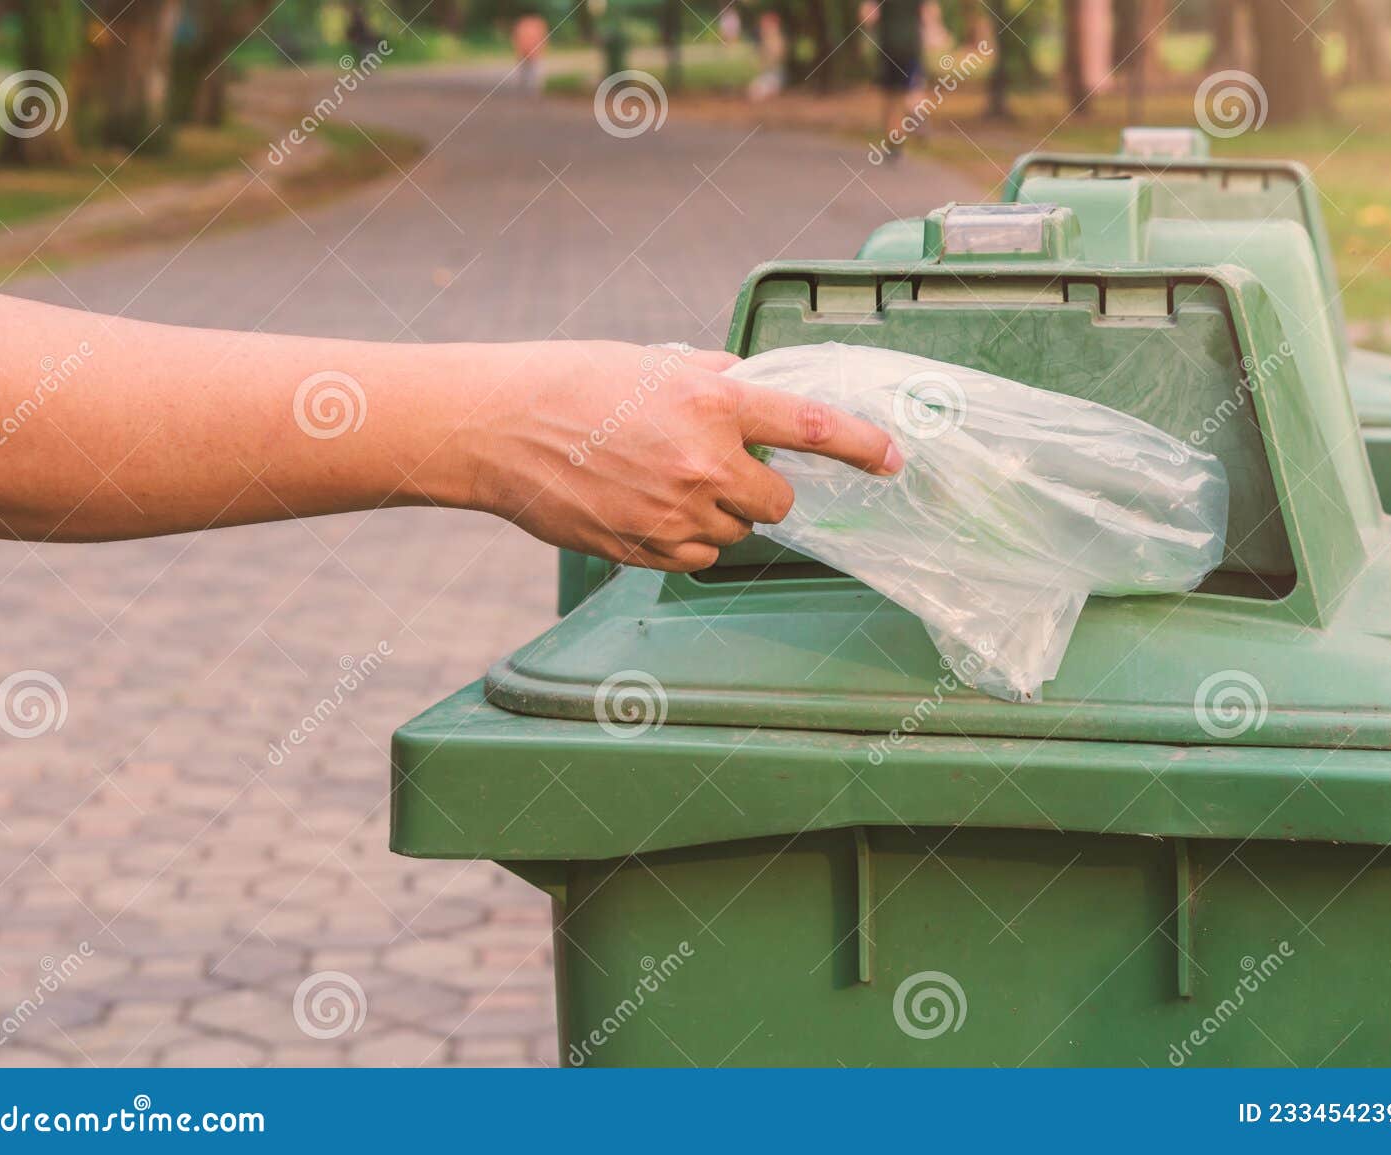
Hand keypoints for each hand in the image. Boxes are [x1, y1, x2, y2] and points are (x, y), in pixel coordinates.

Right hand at [457, 340, 903, 571]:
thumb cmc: (572, 382)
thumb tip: (754, 387)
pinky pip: (697, 558)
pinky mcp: (644, 548)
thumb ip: (714, 379)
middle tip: (713, 464)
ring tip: (660, 481)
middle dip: (758, 486)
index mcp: (713, 403)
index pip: (811, 426)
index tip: (894, 458)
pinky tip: (642, 507)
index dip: (862, 445)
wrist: (497, 426)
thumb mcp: (654, 360)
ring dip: (717, 514)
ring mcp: (674, 513)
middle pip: (776, 500)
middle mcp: (704, 462)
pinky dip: (685, 540)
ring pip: (735, 533)